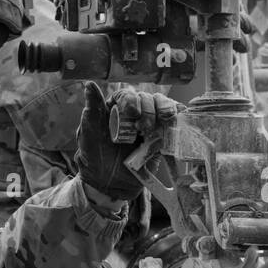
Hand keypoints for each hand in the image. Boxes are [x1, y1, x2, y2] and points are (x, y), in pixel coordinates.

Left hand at [74, 83, 177, 200]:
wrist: (112, 183)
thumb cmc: (96, 158)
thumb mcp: (90, 133)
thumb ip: (92, 110)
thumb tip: (89, 84)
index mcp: (115, 107)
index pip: (127, 94)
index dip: (132, 100)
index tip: (132, 113)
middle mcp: (134, 112)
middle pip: (147, 98)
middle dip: (149, 110)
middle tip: (144, 128)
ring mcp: (150, 123)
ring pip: (162, 106)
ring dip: (164, 110)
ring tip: (162, 123)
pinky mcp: (162, 135)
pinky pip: (173, 121)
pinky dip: (178, 117)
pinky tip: (177, 120)